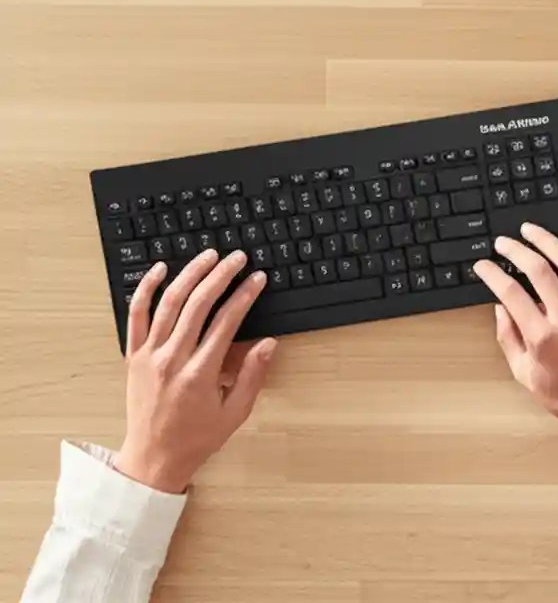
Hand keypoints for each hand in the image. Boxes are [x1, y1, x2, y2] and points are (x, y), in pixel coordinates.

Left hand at [113, 249, 277, 493]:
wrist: (153, 457)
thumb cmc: (197, 438)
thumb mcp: (235, 413)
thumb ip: (252, 376)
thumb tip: (269, 344)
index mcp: (200, 374)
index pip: (226, 322)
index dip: (245, 296)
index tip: (257, 279)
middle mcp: (172, 360)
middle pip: (198, 304)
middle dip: (221, 276)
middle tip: (237, 258)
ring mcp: (148, 355)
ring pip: (169, 303)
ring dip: (190, 275)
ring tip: (208, 256)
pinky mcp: (132, 356)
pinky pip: (136, 315)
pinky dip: (146, 289)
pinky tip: (160, 270)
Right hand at [474, 222, 557, 428]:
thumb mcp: (523, 373)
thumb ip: (508, 337)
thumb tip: (500, 306)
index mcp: (542, 336)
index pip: (510, 292)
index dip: (492, 274)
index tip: (483, 266)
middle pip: (537, 269)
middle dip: (515, 250)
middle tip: (503, 243)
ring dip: (547, 240)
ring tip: (530, 230)